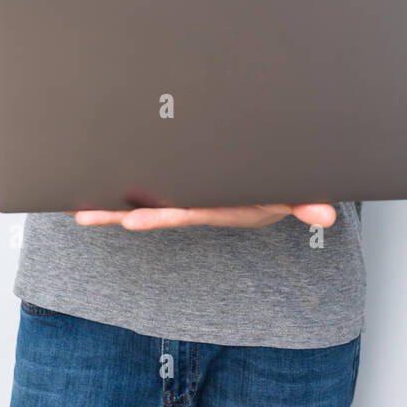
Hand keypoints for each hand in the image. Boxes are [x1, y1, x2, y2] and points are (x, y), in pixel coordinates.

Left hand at [70, 202, 337, 229]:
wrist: (277, 190)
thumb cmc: (281, 187)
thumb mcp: (297, 194)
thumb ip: (307, 202)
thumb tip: (326, 214)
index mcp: (223, 206)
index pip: (189, 212)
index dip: (162, 215)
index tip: (134, 219)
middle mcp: (201, 206)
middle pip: (157, 212)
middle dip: (121, 213)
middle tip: (87, 215)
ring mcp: (192, 199)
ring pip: (149, 204)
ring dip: (115, 207)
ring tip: (80, 210)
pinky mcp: (186, 189)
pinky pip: (154, 192)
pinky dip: (127, 195)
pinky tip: (100, 194)